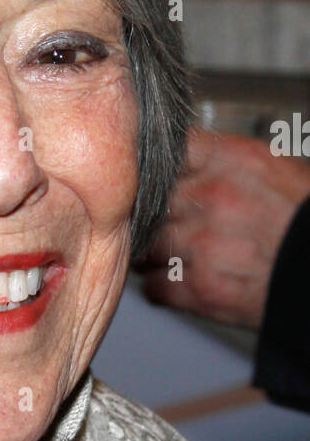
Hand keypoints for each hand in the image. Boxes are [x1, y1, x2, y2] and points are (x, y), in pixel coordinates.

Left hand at [136, 127, 309, 329]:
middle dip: (152, 216)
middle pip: (150, 202)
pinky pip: (155, 287)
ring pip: (146, 246)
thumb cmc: (306, 217)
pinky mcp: (200, 289)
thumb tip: (189, 161)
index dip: (156, 170)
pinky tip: (174, 282)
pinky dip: (160, 287)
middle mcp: (211, 198)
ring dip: (151, 253)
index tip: (154, 182)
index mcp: (231, 161)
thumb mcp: (274, 167)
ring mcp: (202, 244)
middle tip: (160, 223)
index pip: (167, 152)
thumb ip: (224, 162)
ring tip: (168, 255)